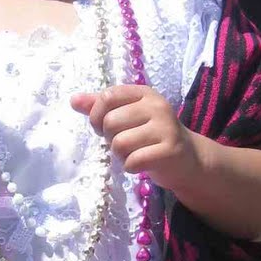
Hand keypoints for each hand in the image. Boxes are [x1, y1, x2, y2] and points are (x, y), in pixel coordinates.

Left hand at [70, 83, 194, 192]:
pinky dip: (131, 167)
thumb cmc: (151, 136)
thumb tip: (73, 100)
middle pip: (110, 122)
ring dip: (121, 155)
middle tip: (125, 144)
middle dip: (110, 139)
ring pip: (120, 143)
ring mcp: (165, 127)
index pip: (108, 96)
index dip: (96, 115)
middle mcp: (156, 106)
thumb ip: (101, 107)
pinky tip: (140, 165)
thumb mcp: (128, 116)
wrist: (188, 159)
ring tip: (134, 154)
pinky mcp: (170, 150)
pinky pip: (133, 160)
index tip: (102, 127)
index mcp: (144, 93)